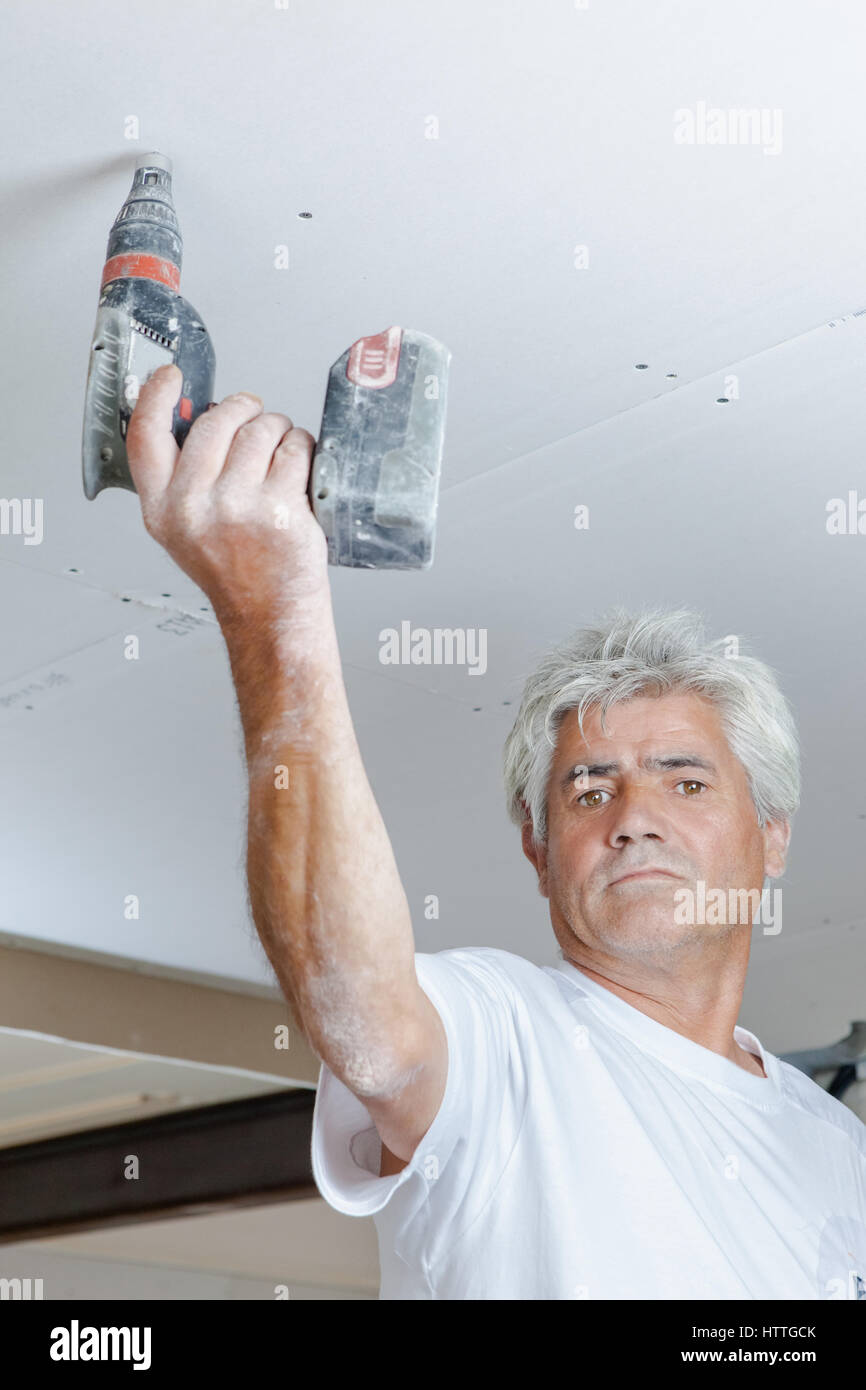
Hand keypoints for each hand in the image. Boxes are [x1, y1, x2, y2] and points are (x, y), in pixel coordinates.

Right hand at [126, 364, 328, 618]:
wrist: (270, 614)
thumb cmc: (235, 571)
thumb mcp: (185, 528)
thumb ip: (182, 477)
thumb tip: (199, 417)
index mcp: (162, 508)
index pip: (145, 435)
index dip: (155, 395)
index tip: (171, 376)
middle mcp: (194, 506)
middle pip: (217, 420)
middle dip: (243, 409)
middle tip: (255, 417)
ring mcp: (237, 506)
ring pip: (261, 428)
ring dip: (278, 430)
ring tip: (280, 452)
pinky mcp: (279, 507)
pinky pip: (294, 449)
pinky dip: (302, 450)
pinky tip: (299, 470)